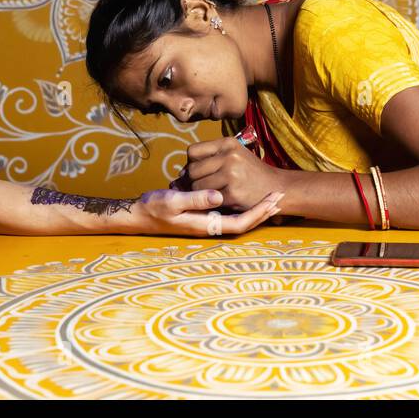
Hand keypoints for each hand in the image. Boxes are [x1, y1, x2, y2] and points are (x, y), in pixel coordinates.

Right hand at [131, 188, 284, 236]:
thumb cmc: (153, 208)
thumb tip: (219, 196)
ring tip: (270, 195)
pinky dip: (241, 203)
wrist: (139, 214)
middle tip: (280, 196)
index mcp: (205, 225)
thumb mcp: (173, 201)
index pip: (240, 223)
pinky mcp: (203, 213)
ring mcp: (207, 220)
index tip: (272, 201)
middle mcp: (210, 225)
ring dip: (254, 207)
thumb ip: (196, 199)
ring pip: (237, 217)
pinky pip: (228, 211)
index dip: (258, 214)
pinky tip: (247, 192)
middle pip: (243, 222)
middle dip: (262, 211)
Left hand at [185, 136, 289, 212]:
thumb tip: (181, 173)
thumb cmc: (251, 173)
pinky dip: (210, 202)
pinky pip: (208, 199)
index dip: (191, 164)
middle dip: (191, 181)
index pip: (192, 152)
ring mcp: (231, 174)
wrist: (277, 187)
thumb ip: (211, 158)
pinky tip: (218, 201)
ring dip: (198, 193)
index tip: (198, 173)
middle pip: (191, 170)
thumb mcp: (235, 154)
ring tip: (208, 194)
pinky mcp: (233, 193)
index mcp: (228, 143)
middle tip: (199, 187)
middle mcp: (229, 156)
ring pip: (196, 186)